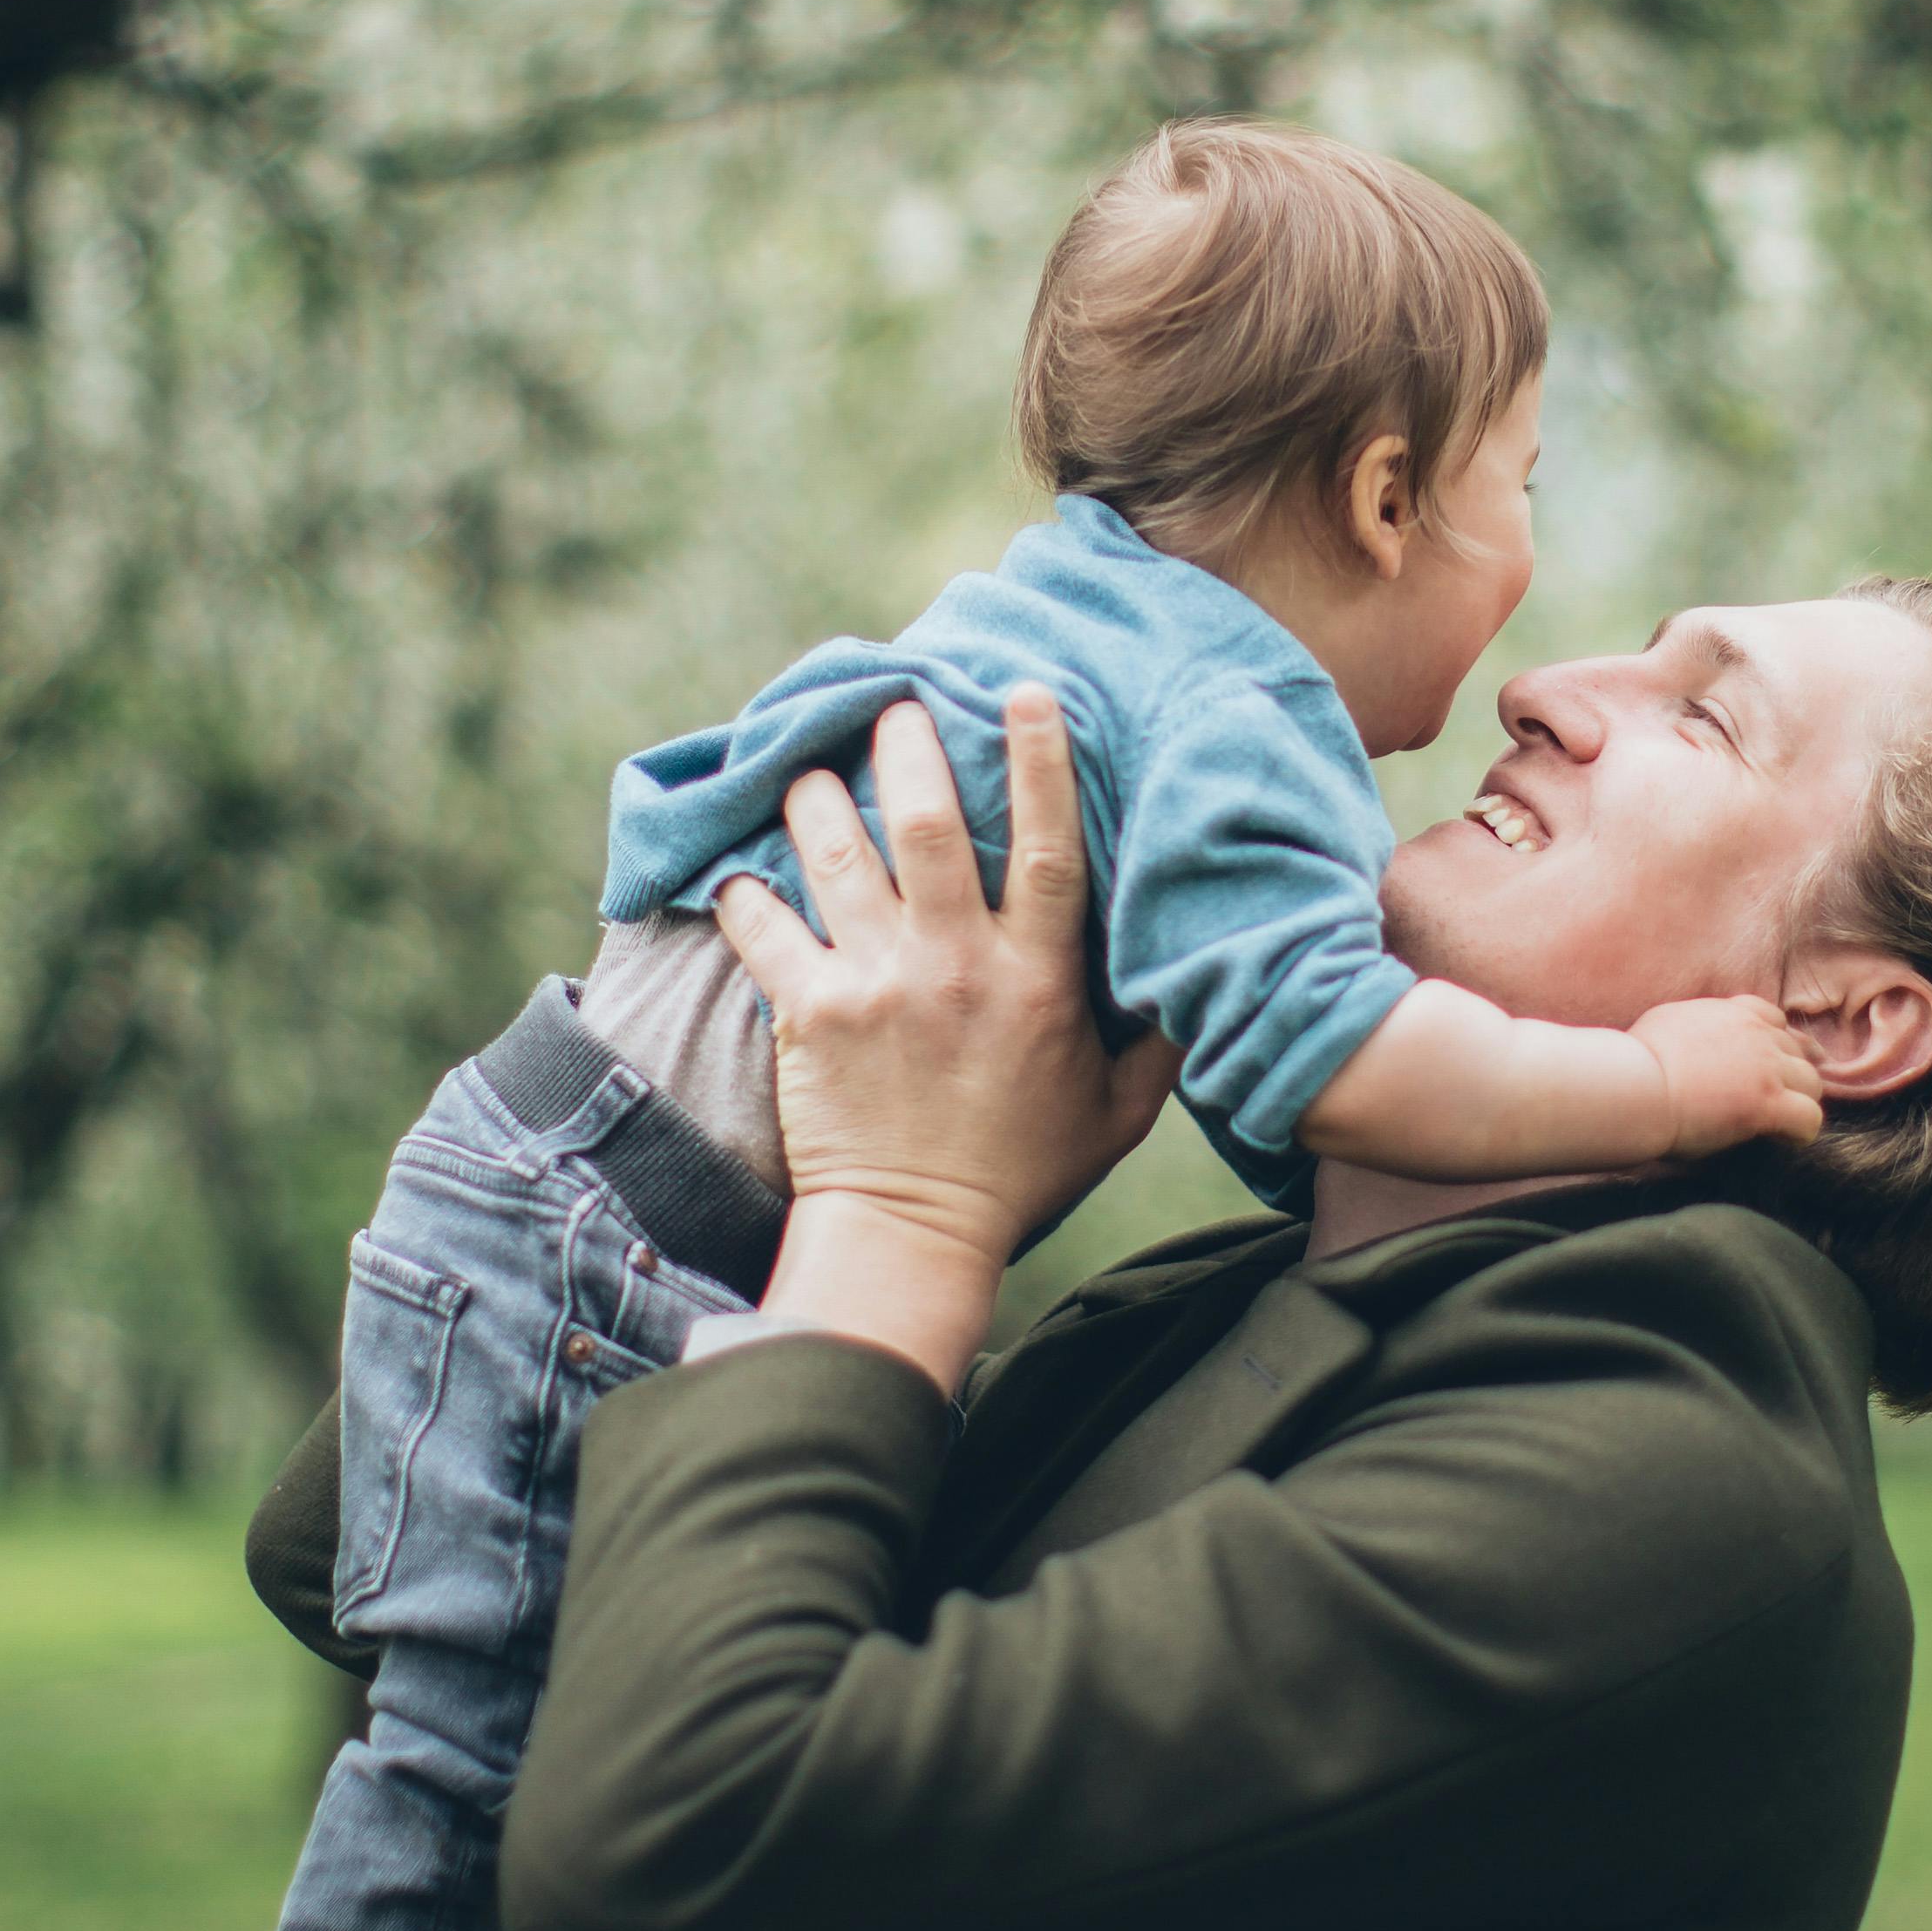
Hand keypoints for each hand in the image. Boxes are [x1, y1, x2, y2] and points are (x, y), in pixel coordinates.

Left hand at [710, 692, 1177, 1386]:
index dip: (1041, 763)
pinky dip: (744, 894)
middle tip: (894, 706)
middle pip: (932, 827)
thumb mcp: (1116, 1113)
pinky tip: (737, 872)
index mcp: (1037, 978)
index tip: (1027, 694)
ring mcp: (878, 984)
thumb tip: (1194, 988)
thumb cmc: (1021, 1173)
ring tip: (811, 771)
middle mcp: (957, 966)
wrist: (916, 1236)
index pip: (1050, 850)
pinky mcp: (810, 1014)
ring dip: (821, 801)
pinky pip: (764, 929)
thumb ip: (1155, 1044)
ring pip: (840, 857)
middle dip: (911, 752)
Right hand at [1629, 991, 1827, 1157]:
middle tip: (1770, 1100)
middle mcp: (1755, 1033)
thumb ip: (1693, 1026)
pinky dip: (1802, 1131)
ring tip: (1781, 1122)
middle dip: (1788, 1075)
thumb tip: (1687, 1038)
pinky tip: (1787, 1140)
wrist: (1634, 1084)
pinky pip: (1810, 1117)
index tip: (1762, 1066)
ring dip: (1800, 1101)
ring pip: (1812, 1082)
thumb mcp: (1667, 1022)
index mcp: (1731, 1013)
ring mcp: (1766, 1067)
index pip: (1773, 1019)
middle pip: (1797, 1052)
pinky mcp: (1768, 1103)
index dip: (1773, 1044)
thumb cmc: (1636, 1060)